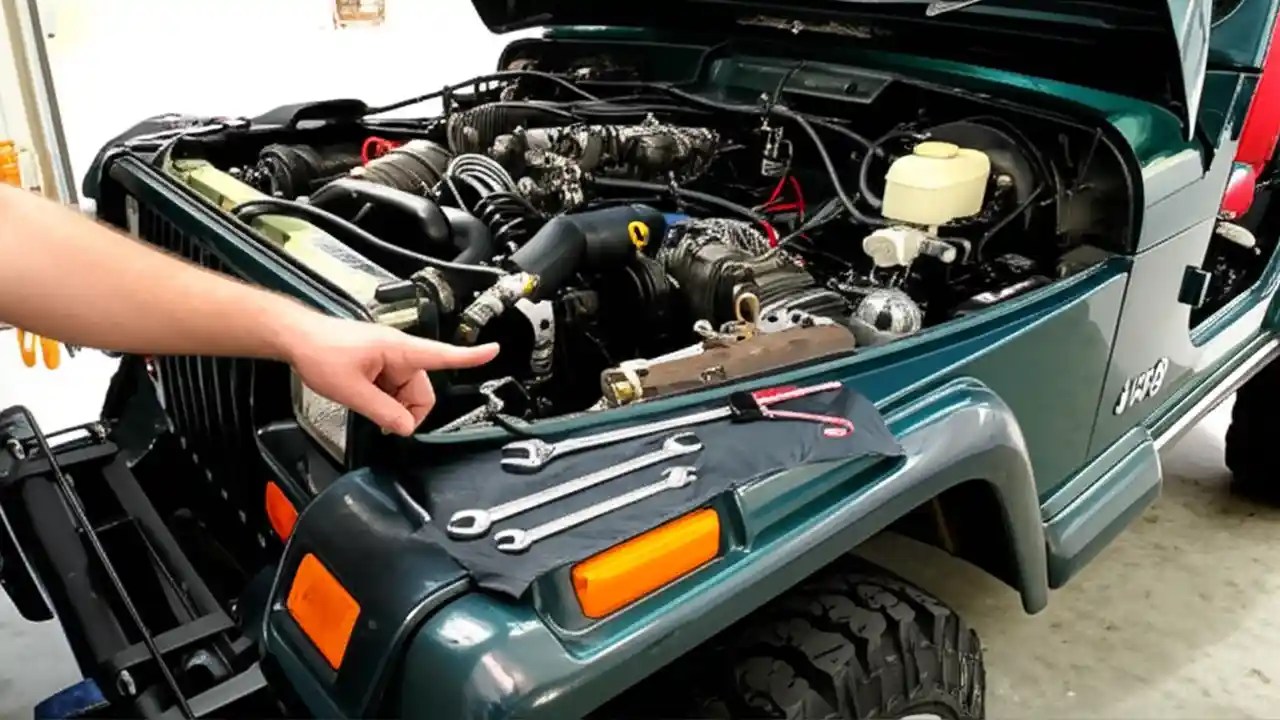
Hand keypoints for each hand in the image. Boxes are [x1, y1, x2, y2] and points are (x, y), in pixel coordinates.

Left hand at [283, 314, 498, 435]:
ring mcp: (388, 358)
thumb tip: (406, 428)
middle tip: (386, 422)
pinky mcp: (377, 363)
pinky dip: (384, 398)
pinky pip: (393, 387)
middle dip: (409, 409)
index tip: (493, 352)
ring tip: (366, 403)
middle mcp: (398, 352)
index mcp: (399, 350)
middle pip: (422, 389)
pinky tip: (365, 398)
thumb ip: (382, 412)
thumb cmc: (321, 352)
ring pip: (406, 391)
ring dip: (393, 405)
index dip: (470, 356)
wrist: (296, 338)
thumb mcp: (352, 390)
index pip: (442, 355)